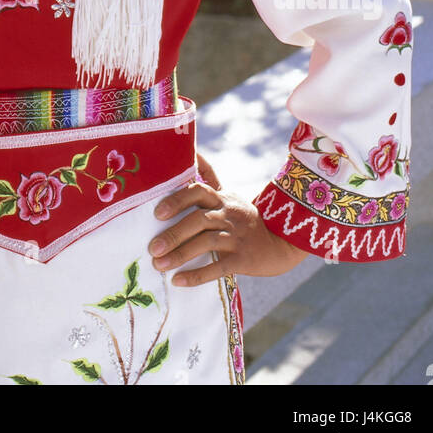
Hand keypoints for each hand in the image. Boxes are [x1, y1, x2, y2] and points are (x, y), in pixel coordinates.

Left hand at [148, 150, 306, 286]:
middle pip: (198, 220)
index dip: (176, 200)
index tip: (156, 213)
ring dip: (180, 255)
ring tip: (158, 265)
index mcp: (221, 198)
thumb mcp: (229, 196)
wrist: (281, 243)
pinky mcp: (244, 259)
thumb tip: (192, 151)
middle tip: (152, 248)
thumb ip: (209, 177)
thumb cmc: (245, 219)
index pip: (197, 191)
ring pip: (205, 243)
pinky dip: (197, 276)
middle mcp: (228, 214)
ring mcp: (237, 237)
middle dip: (173, 234)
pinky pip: (218, 267)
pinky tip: (178, 281)